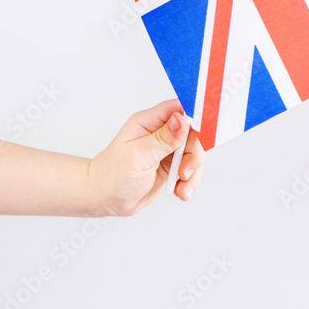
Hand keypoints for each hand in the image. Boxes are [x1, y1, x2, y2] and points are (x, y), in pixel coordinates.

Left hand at [87, 99, 204, 216]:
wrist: (105, 199)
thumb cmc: (113, 175)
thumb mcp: (138, 156)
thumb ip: (163, 139)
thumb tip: (182, 119)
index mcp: (149, 122)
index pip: (178, 109)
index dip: (194, 117)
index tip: (204, 133)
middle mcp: (159, 133)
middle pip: (192, 134)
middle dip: (193, 155)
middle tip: (185, 172)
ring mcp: (166, 150)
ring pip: (193, 153)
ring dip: (193, 173)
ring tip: (182, 187)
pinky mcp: (171, 166)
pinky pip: (190, 169)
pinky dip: (189, 182)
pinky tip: (181, 191)